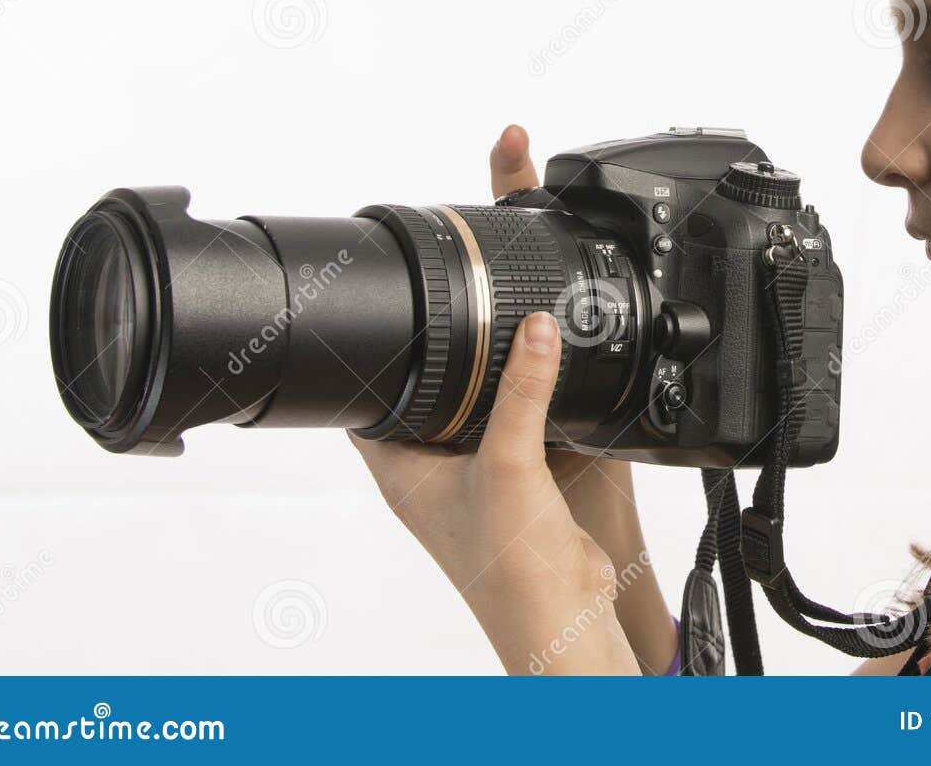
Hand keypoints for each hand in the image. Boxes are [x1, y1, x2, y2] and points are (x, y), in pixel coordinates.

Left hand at [351, 123, 673, 674]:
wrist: (577, 617)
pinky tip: (569, 320)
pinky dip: (558, 354)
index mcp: (401, 455)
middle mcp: (442, 444)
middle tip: (471, 221)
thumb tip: (542, 325)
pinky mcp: (545, 451)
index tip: (397, 256)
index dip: (376, 314)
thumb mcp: (508, 473)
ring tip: (519, 248)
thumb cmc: (513, 574)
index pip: (371, 368)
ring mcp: (494, 445)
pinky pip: (546, 387)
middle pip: (437, 354)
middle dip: (453, 298)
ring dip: (509, 321)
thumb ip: (525, 396)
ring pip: (493, 365)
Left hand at [352, 309, 638, 673]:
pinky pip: (511, 437)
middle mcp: (430, 479)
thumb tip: (535, 328)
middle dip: (439, 366)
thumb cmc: (510, 566)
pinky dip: (523, 412)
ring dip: (486, 390)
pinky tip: (542, 391)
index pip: (368, 406)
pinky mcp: (512, 491)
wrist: (562, 614)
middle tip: (457, 316)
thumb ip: (523, 390)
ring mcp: (470, 486)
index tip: (395, 319)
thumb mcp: (510, 459)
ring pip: (469, 420)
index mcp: (403, 474)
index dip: (376, 362)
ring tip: (501, 344)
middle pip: (423, 405)